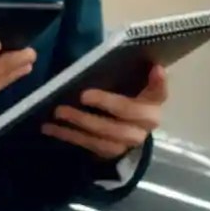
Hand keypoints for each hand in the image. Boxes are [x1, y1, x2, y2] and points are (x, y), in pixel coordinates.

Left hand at [41, 64, 167, 159]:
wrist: (121, 129)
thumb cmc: (122, 96)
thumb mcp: (126, 83)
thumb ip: (125, 71)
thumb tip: (125, 57)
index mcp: (152, 102)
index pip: (160, 90)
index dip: (158, 82)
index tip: (155, 69)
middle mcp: (145, 124)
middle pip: (127, 114)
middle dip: (105, 104)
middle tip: (82, 95)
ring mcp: (128, 142)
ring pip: (106, 134)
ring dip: (80, 122)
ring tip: (59, 111)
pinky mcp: (110, 153)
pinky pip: (88, 145)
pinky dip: (67, 135)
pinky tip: (50, 127)